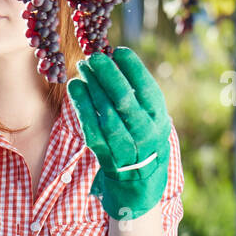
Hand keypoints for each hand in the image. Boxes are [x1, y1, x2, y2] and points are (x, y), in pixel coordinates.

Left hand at [65, 47, 170, 222]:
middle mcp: (146, 135)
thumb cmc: (143, 140)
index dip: (134, 69)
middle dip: (109, 77)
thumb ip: (138, 95)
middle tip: (94, 57)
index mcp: (159, 120)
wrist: (140, 184)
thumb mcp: (150, 118)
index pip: (149, 91)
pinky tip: (75, 89)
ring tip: (82, 68)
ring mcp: (126, 148)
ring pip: (107, 116)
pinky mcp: (105, 157)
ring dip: (93, 89)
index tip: (118, 50)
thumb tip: (115, 59)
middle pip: (126, 102)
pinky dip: (83, 107)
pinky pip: (92, 130)